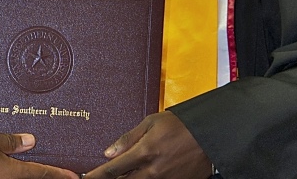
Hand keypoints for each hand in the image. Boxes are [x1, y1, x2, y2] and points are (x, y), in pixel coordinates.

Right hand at [0, 126, 79, 178]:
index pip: (40, 173)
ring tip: (33, 168)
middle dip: (43, 175)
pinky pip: (2, 177)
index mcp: (9, 172)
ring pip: (14, 178)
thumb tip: (29, 141)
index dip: (58, 174)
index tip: (73, 177)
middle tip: (56, 172)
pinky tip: (10, 166)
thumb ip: (9, 141)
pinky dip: (10, 173)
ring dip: (24, 173)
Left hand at [82, 111, 211, 178]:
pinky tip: (144, 173)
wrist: (211, 135)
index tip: (85, 178)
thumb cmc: (182, 124)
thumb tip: (109, 152)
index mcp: (144, 152)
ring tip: (123, 173)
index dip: (95, 176)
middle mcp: (153, 170)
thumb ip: (128, 138)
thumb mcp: (151, 123)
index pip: (112, 170)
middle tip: (101, 176)